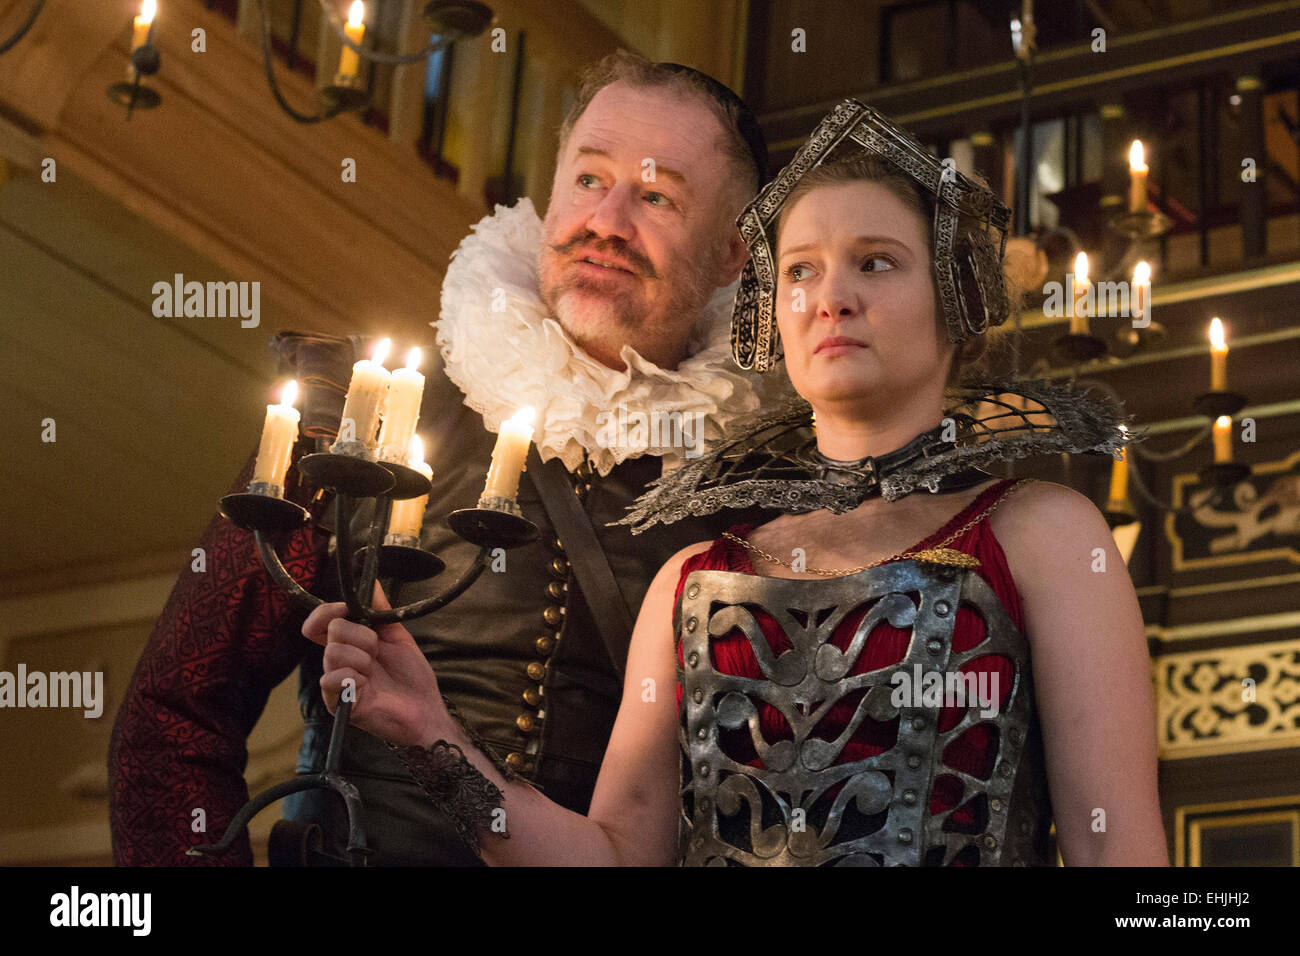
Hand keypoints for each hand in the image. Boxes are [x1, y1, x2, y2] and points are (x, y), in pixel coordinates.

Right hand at [302, 581, 443, 745]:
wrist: (425, 708)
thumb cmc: (411, 675)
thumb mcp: (397, 636)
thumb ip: (381, 611)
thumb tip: (371, 582)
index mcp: (348, 644)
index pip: (319, 621)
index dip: (329, 610)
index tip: (347, 609)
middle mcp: (337, 661)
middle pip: (332, 630)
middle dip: (363, 636)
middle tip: (378, 653)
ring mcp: (336, 682)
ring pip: (333, 652)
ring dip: (363, 658)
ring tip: (374, 672)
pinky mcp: (337, 703)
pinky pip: (332, 678)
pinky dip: (354, 677)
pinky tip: (367, 687)